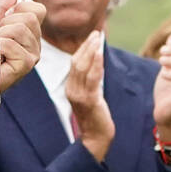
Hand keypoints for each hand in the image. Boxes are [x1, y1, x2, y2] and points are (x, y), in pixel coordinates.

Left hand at [0, 0, 44, 92]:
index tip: (6, 18)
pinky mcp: (26, 64)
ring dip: (0, 36)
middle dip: (6, 24)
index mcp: (30, 34)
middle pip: (27, 18)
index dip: (21, 8)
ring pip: (19, 29)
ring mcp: (33, 55)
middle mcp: (35, 45)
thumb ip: (3, 11)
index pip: (37, 10)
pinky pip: (10, 43)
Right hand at [65, 30, 114, 162]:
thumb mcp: (90, 97)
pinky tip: (100, 53)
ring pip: (82, 67)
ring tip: (98, 38)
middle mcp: (71, 90)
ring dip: (91, 51)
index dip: (82, 49)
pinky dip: (96, 63)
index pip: (74, 64)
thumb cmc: (96, 118)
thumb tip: (96, 66)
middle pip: (76, 62)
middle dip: (86, 46)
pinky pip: (92, 78)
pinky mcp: (88, 100)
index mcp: (70, 88)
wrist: (96, 138)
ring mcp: (78, 95)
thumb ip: (90, 82)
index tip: (92, 37)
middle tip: (96, 33)